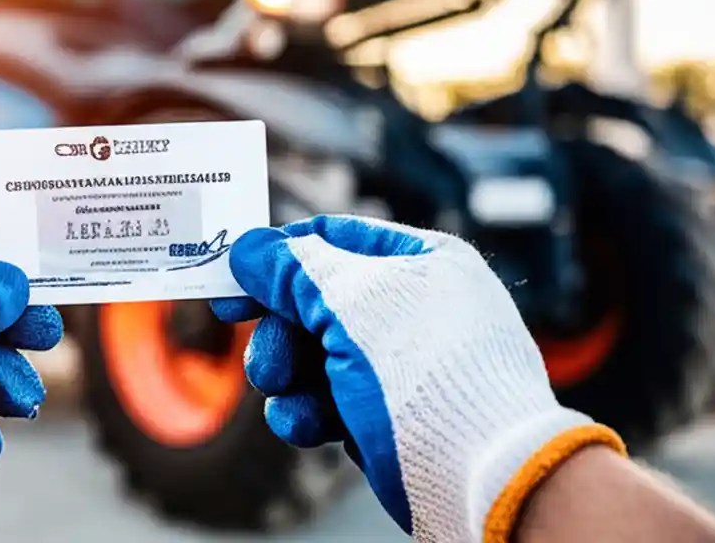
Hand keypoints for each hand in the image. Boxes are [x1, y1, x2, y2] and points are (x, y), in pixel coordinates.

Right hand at [213, 216, 623, 541]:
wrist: (483, 476)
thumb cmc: (428, 374)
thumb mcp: (350, 301)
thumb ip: (292, 268)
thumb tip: (249, 249)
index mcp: (421, 260)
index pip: (331, 239)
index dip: (276, 258)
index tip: (231, 281)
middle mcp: (416, 307)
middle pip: (315, 302)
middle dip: (279, 333)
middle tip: (265, 361)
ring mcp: (406, 365)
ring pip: (316, 357)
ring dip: (289, 379)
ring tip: (287, 401)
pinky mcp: (392, 416)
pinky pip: (332, 401)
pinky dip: (311, 413)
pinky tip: (308, 427)